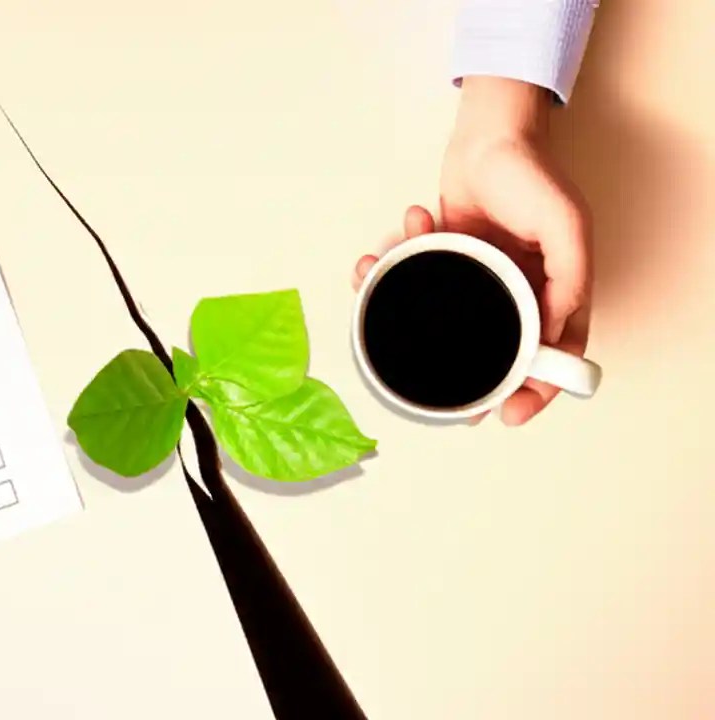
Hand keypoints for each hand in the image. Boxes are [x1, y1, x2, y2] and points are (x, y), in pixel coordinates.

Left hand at [352, 77, 591, 425]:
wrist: (488, 134)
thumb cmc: (531, 174)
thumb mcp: (565, 227)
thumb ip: (569, 280)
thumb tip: (555, 333)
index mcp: (554, 291)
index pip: (553, 355)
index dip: (537, 391)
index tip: (509, 414)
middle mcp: (517, 290)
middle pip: (495, 349)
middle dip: (465, 373)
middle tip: (438, 394)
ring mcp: (478, 277)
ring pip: (444, 317)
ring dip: (406, 312)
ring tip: (382, 291)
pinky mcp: (443, 258)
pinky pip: (413, 277)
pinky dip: (389, 268)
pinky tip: (375, 258)